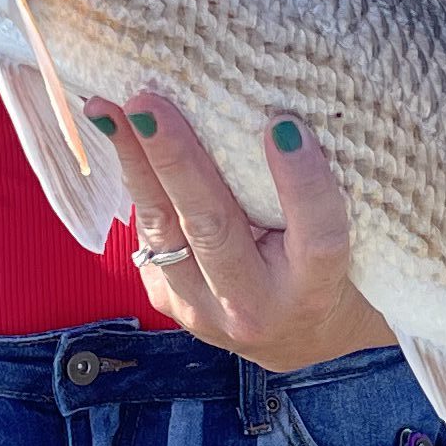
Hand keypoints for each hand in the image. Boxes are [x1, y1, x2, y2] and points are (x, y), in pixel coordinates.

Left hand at [99, 96, 387, 372]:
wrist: (294, 339)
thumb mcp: (338, 237)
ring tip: (108, 111)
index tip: (283, 125)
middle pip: (213, 229)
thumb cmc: (324, 270)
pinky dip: (137, 183)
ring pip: (163, 230)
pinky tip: (119, 139)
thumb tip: (276, 114)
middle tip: (147, 105)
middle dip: (176, 159)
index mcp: (315, 287)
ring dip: (134, 163)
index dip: (301, 183)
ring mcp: (204, 312)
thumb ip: (310, 194)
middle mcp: (257, 307)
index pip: (316, 236)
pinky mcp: (170, 304)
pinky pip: (150, 235)